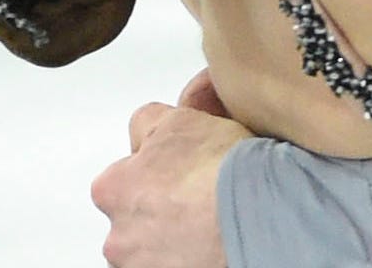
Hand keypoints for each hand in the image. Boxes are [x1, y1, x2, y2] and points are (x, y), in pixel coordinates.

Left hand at [89, 73, 252, 267]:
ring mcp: (145, 267)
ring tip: (216, 220)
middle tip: (203, 194)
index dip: (160, 164)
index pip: (127, 171)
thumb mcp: (179, 118)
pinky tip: (219, 242)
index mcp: (111, 190)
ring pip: (160, 246)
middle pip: (139, 214)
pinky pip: (181, 264)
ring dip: (179, 235)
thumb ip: (151, 121)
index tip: (185, 166)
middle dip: (165, 205)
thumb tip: (150, 122)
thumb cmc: (221, 171)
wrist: (261, 212)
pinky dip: (196, 256)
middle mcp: (119, 237)